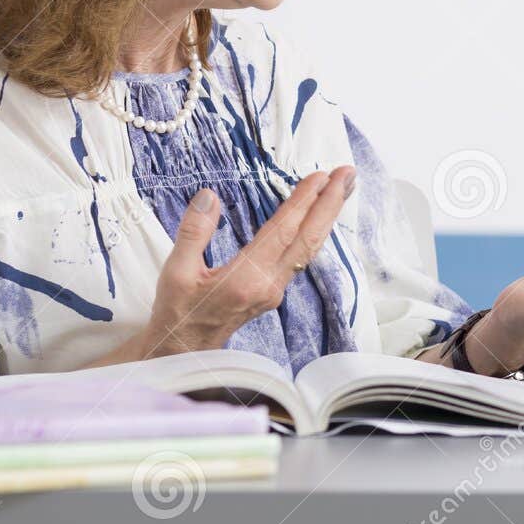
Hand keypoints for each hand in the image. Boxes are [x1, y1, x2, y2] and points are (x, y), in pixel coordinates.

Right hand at [135, 166, 356, 358]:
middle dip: (331, 203)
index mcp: (246, 278)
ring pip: (309, 248)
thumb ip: (194, 232)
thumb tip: (209, 196)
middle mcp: (269, 284)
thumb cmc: (177, 312)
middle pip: (308, 239)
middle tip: (347, 173)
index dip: (303, 201)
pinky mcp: (274, 291)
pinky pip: (302, 256)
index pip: (283, 231)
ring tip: (343, 188)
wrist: (183, 351)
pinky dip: (314, 231)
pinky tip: (320, 217)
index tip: (320, 176)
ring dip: (328, 216)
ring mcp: (275, 289)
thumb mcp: (176, 271)